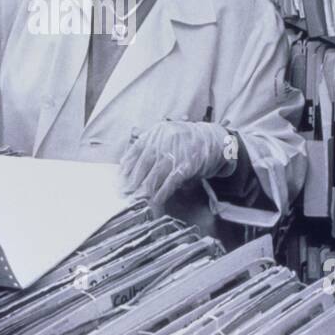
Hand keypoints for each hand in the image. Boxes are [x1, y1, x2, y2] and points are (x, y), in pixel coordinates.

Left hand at [119, 121, 236, 214]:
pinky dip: (161, 193)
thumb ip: (150, 148)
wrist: (214, 139)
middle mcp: (163, 140)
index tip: (119, 181)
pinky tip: (156, 200)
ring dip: (144, 190)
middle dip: (132, 182)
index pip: (135, 151)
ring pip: (154, 175)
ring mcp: (175, 152)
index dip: (125, 168)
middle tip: (125, 195)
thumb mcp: (167, 137)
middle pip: (142, 165)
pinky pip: (170, 182)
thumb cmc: (187, 141)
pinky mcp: (186, 165)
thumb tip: (129, 168)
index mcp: (155, 133)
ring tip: (137, 201)